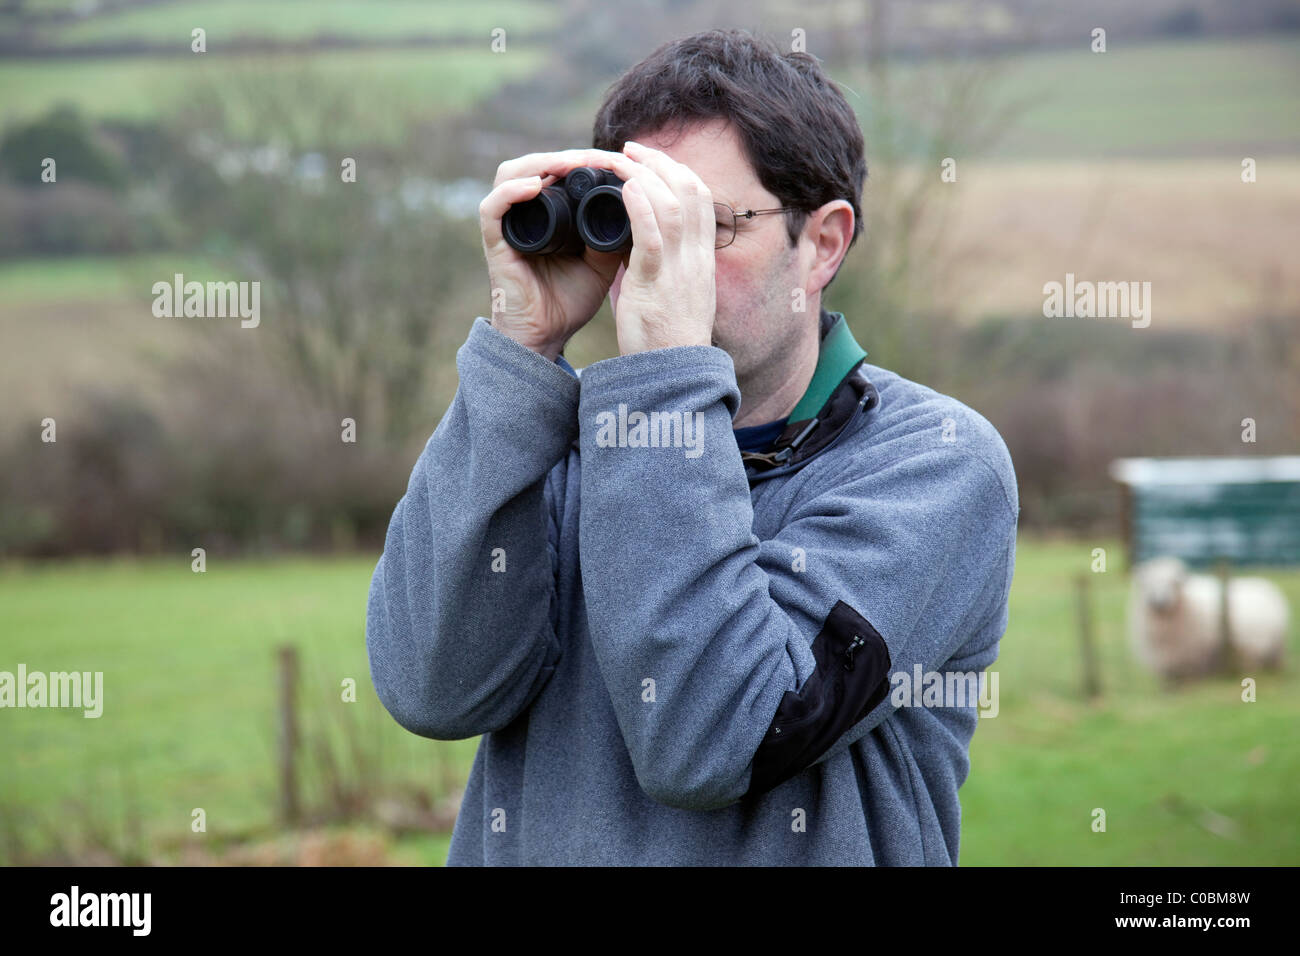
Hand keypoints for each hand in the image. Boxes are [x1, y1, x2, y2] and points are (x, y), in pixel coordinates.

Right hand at [479, 148, 642, 360]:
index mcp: (549, 214)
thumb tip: (637, 203)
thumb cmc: (569, 301)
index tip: (616, 160)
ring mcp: (507, 225)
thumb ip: (612, 234)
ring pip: (511, 174)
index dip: (584, 159)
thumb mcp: (601, 262)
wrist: (547, 337)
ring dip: (542, 163)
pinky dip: (511, 192)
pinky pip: (492, 208)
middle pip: (536, 164)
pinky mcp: (494, 243)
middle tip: (598, 158)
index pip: (559, 170)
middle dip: (568, 156)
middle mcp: (525, 213)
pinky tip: (535, 187)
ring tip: (572, 165)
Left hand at [610, 140, 716, 353]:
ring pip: (672, 205)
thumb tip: (639, 245)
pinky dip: (639, 206)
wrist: (672, 376)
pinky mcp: (655, 283)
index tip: (652, 160)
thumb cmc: (666, 339)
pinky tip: (622, 189)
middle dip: (660, 162)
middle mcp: (696, 259)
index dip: (677, 172)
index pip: (701, 201)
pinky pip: (652, 235)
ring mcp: (679, 270)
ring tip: (618, 161)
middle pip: (691, 192)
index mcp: (702, 260)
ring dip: (644, 175)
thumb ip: (663, 267)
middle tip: (630, 148)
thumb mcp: (675, 295)